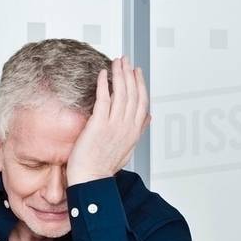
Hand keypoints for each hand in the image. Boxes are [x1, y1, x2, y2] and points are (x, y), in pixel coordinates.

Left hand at [66, 57, 151, 186]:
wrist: (91, 180)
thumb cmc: (104, 167)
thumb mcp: (128, 149)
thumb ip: (139, 130)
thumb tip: (148, 118)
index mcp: (134, 131)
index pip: (142, 101)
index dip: (140, 84)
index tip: (137, 71)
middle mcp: (127, 126)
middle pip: (132, 93)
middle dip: (129, 73)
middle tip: (125, 60)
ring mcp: (114, 124)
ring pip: (121, 92)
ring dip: (119, 74)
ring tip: (116, 62)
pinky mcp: (99, 124)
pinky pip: (104, 98)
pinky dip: (105, 84)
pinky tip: (103, 74)